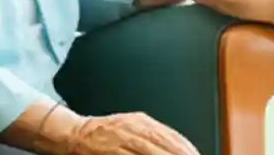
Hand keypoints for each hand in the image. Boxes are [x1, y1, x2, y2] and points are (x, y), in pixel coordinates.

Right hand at [66, 112, 199, 154]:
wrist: (76, 133)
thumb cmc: (105, 132)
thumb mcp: (132, 126)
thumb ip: (153, 135)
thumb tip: (177, 146)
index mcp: (141, 121)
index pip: (171, 135)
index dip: (187, 147)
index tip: (196, 154)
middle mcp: (133, 127)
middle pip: (164, 142)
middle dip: (180, 153)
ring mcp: (121, 138)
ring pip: (149, 150)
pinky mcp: (111, 149)